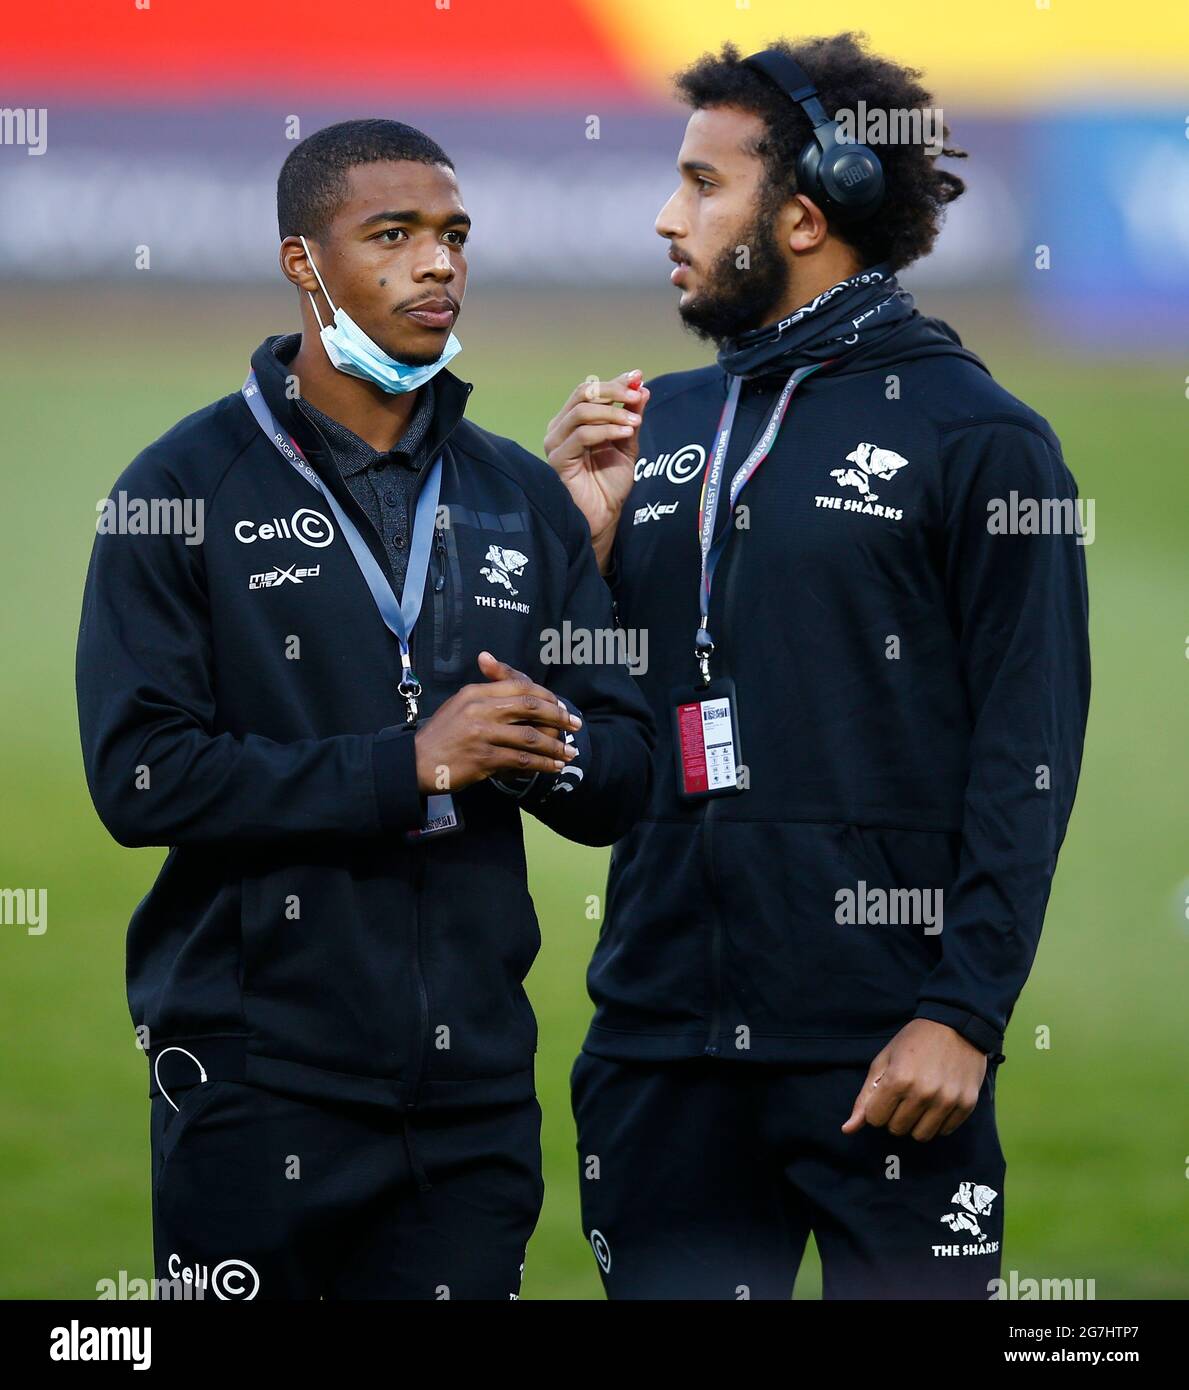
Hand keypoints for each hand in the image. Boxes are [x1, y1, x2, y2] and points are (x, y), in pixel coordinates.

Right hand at [413, 652, 580, 793]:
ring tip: (569, 753)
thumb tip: (493, 664)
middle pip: (531, 707)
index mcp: (476, 693)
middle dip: (559, 717)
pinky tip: (552, 767)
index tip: (561, 706)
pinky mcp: (483, 758)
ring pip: (530, 737)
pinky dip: (541, 764)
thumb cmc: (441, 735)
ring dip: (554, 746)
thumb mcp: (459, 704)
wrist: (416, 762)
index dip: (546, 696)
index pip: (520, 686)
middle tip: (575, 725)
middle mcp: (480, 709)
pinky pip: (521, 760)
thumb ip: (484, 690)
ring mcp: (482, 734)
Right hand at [544, 369, 649, 573]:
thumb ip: (631, 417)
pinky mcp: (557, 458)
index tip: (638, 376)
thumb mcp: (626, 444)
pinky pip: (581, 434)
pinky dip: (606, 430)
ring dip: (612, 412)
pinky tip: (626, 433)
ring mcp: (556, 442)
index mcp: (574, 420)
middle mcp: (561, 427)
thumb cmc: (611, 483)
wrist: (604, 516)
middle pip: (583, 393)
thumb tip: (642, 387)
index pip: (591, 390)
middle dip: (613, 391)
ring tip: (634, 422)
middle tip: (637, 397)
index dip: (615, 381)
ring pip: (581, 411)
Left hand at [841, 1019, 987, 1142]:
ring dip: (916, 1122)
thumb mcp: (884, 1061)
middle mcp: (923, 1093)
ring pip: (921, 1136)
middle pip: (897, 1129)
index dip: (877, 1108)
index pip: (875, 1119)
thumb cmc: (914, 1042)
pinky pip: (944, 1131)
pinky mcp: (966, 1104)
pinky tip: (938, 1100)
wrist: (956, 1024)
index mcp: (898, 1079)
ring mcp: (947, 1100)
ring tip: (920, 1101)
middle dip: (895, 1115)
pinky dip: (937, 1121)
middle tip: (904, 1095)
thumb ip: (865, 1097)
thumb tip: (848, 1130)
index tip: (886, 1094)